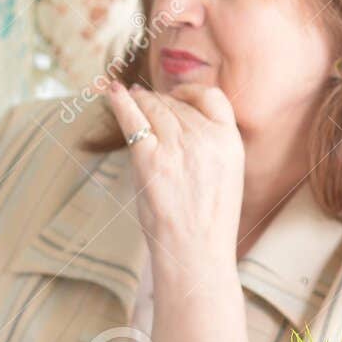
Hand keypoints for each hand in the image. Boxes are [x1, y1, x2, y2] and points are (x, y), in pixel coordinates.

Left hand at [105, 82, 243, 273]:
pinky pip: (132, 120)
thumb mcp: (226, 173)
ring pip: (154, 108)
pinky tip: (111, 92)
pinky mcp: (149, 159)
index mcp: (230, 140)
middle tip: (144, 99)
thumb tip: (180, 118)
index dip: (190, 91)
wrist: (196, 250)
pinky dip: (119, 103)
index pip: (211, 97)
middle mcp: (205, 138)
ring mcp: (176, 147)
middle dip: (160, 101)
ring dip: (141, 100)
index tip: (177, 94)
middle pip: (177, 103)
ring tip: (130, 96)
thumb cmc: (208, 218)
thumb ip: (209, 144)